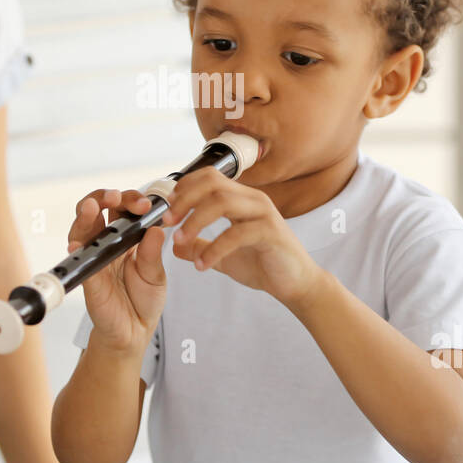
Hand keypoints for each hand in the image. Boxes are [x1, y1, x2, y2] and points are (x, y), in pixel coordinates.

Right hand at [68, 188, 165, 356]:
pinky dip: (76, 249)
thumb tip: (156, 229)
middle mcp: (106, 243)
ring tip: (91, 207)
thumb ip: (153, 254)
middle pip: (97, 209)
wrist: (134, 331)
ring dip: (85, 215)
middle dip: (104, 197)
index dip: (131, 200)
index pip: (122, 208)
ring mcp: (94, 258)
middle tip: (115, 197)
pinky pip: (78, 261)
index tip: (145, 205)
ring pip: (82, 229)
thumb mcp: (156, 275)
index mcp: (126, 237)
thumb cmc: (143, 299)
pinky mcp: (88, 278)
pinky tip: (77, 242)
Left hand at [161, 168, 322, 307]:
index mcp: (242, 199)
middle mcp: (253, 200)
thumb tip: (175, 246)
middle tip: (167, 221)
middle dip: (184, 199)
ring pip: (222, 202)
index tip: (166, 208)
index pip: (209, 178)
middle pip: (212, 184)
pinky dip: (215, 249)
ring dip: (195, 220)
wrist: (295, 284)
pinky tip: (202, 265)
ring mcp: (263, 214)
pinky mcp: (271, 233)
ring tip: (179, 239)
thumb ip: (201, 247)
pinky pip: (237, 233)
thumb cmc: (263, 264)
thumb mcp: (224, 256)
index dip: (184, 188)